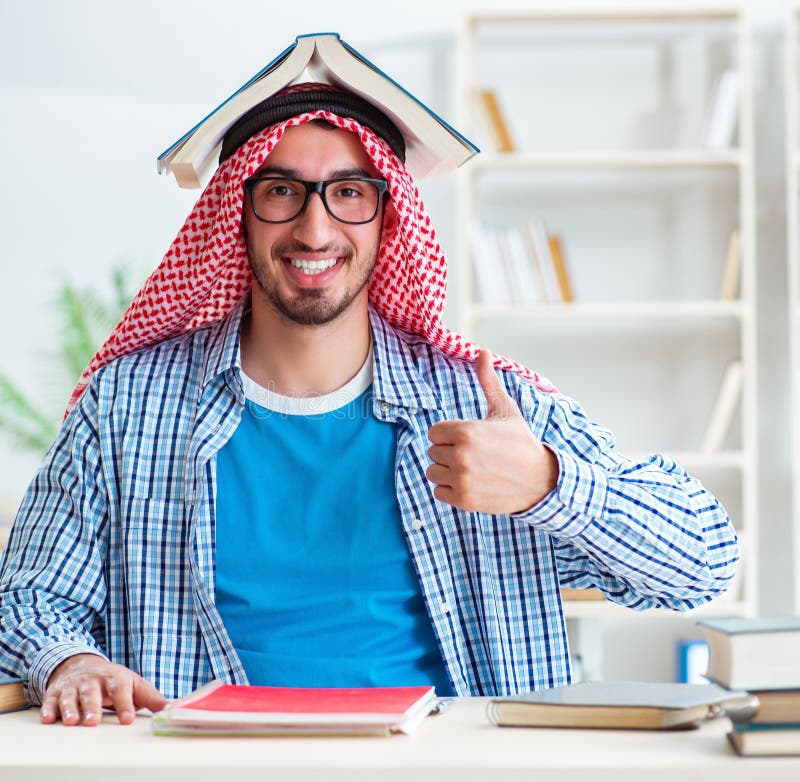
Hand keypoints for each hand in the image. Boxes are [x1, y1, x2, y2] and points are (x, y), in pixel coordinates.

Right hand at [41, 653, 166, 726]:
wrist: (83, 664)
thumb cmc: (114, 680)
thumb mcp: (135, 685)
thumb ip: (151, 698)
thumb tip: (171, 708)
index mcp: (115, 679)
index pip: (121, 690)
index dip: (125, 704)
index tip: (127, 719)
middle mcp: (94, 681)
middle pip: (93, 693)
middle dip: (93, 707)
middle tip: (94, 722)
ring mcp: (74, 686)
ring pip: (71, 697)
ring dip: (71, 709)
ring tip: (72, 722)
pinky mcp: (56, 693)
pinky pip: (50, 701)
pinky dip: (48, 709)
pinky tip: (49, 719)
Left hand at [426, 350, 557, 513]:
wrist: (540, 480)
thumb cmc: (520, 442)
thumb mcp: (505, 409)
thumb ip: (488, 381)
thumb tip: (483, 351)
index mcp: (466, 431)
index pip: (434, 432)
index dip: (449, 434)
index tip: (468, 438)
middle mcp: (460, 456)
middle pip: (433, 452)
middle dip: (449, 452)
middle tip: (475, 454)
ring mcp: (461, 479)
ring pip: (433, 472)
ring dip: (447, 471)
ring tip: (472, 469)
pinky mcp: (463, 500)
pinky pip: (438, 492)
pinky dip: (450, 490)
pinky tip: (470, 483)